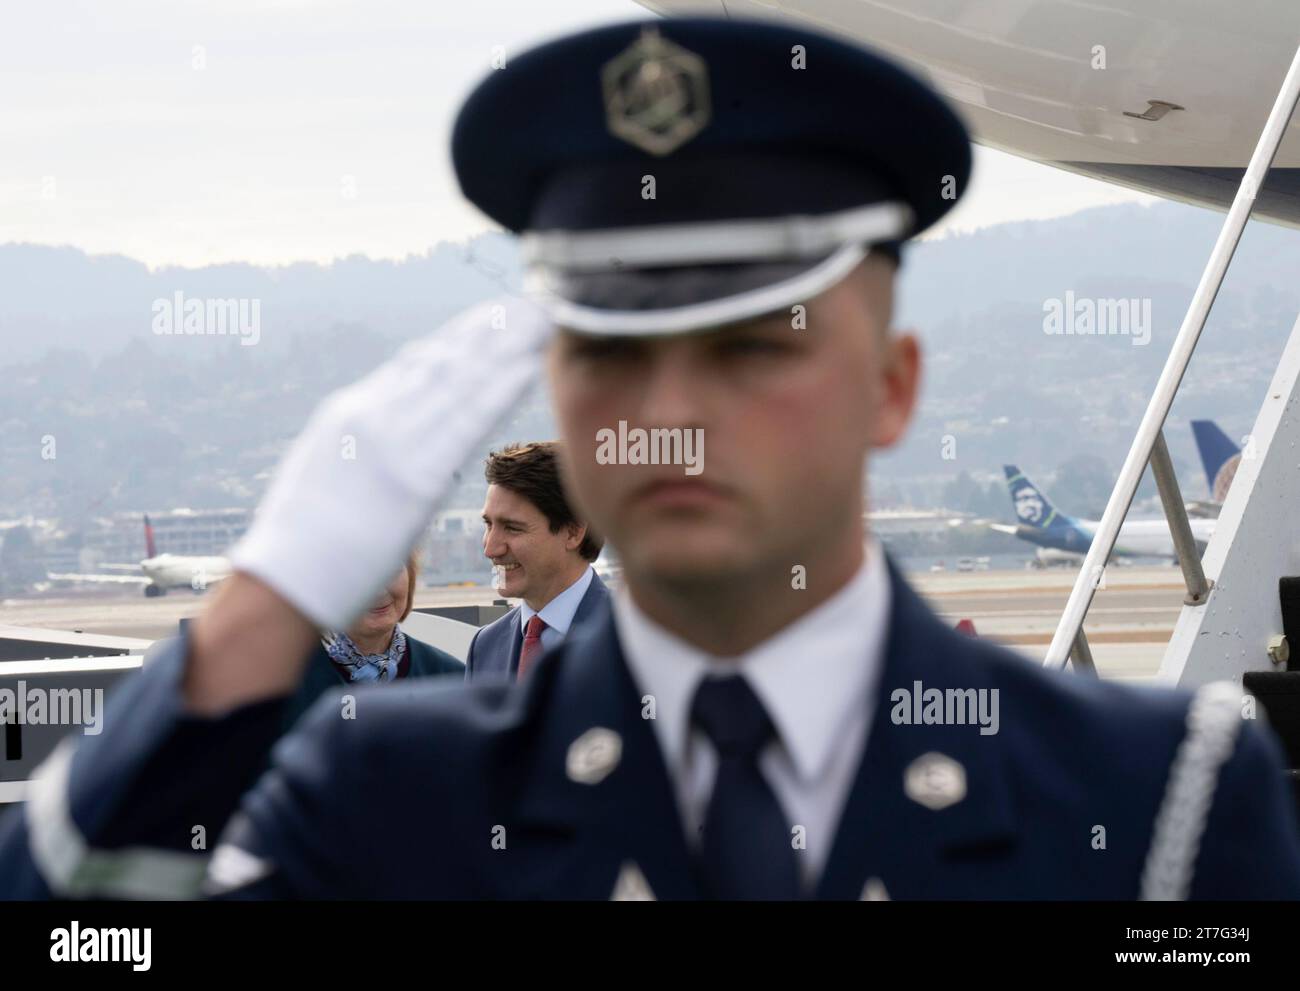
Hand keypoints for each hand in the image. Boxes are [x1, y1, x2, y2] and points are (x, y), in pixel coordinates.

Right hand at [228, 297, 552, 629]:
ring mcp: (395, 446)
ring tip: (538, 323)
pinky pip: (468, 425)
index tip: (486, 322)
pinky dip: (500, 391)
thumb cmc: (302, 540)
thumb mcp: (322, 472)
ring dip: (505, 351)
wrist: (286, 577)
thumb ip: (355, 447)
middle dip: (488, 335)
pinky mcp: (416, 479)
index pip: (415, 369)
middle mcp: (375, 419)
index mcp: (350, 415)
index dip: (457, 342)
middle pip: (445, 366)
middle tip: (525, 307)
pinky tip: (528, 366)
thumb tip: (371, 436)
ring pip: (462, 385)